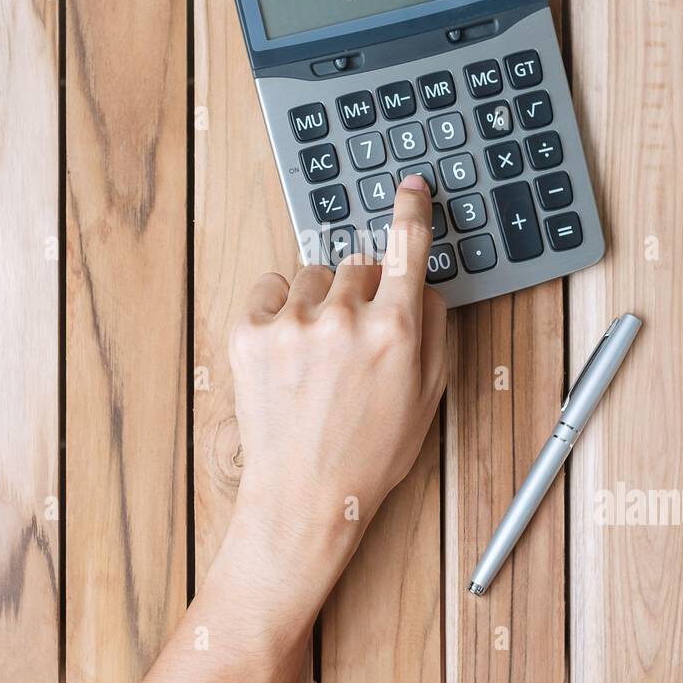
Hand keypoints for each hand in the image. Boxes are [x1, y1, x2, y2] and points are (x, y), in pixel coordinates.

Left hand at [145, 174, 445, 682]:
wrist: (304, 495)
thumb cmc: (370, 451)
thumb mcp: (427, 395)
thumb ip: (432, 328)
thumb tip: (420, 282)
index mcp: (394, 330)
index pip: (406, 248)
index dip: (412, 212)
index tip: (411, 187)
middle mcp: (343, 318)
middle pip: (358, 264)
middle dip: (361, 290)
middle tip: (356, 336)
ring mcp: (291, 323)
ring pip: (313, 275)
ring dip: (319, 300)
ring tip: (318, 352)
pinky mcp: (249, 332)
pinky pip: (271, 287)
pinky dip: (281, 307)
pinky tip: (289, 346)